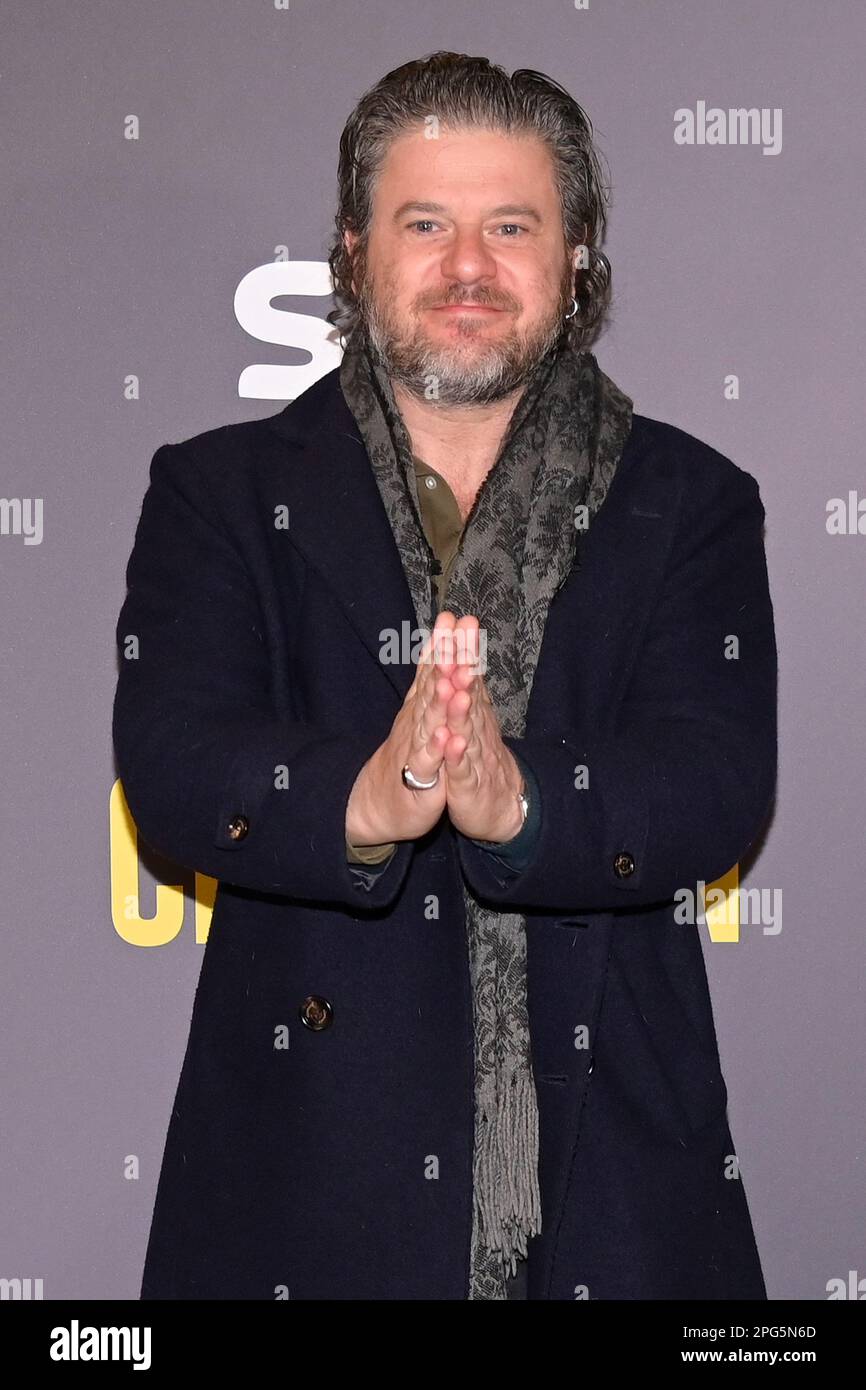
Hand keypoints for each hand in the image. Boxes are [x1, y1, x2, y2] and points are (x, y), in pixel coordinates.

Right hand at [345, 612, 456, 844]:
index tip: (451, 617)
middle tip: (455, 632)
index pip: (432, 671)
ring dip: (443, 699)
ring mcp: (416, 749)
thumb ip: (428, 682)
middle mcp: (416, 723)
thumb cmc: (405, 757)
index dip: (442, 645)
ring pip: (430, 721)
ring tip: (455, 677)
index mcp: (420, 709)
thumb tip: (438, 646)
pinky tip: (447, 735)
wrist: (377, 803)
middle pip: (432, 687)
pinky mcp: (419, 779)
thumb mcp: (418, 717)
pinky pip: (429, 762)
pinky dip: (438, 748)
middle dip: (444, 659)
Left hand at [434, 614, 526, 842]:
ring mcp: (473, 756)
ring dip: (462, 703)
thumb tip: (465, 651)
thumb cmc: (480, 760)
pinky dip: (457, 754)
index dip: (462, 648)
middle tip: (460, 633)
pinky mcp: (467, 784)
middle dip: (464, 662)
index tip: (457, 619)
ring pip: (466, 727)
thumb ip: (469, 688)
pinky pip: (460, 768)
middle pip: (469, 692)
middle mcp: (476, 728)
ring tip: (459, 678)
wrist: (500, 808)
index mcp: (473, 714)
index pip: (467, 675)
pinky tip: (454, 740)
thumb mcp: (472, 722)